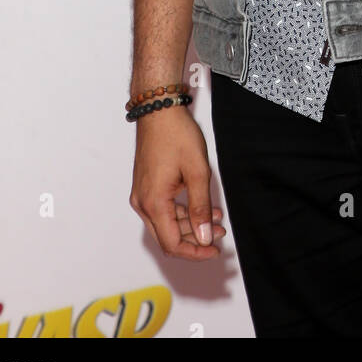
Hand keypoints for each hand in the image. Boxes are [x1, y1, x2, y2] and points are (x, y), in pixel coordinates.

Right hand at [130, 107, 226, 260]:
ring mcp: (142, 194)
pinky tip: (202, 207)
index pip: (172, 243)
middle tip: (219, 233)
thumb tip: (204, 238)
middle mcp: (143, 203)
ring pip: (166, 224)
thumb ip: (200, 208)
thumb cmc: (177, 135)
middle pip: (168, 237)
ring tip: (216, 217)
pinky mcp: (145, 187)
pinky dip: (182, 212)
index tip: (214, 250)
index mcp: (153, 203)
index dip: (195, 252)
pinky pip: (162, 209)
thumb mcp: (197, 172)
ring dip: (190, 225)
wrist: (159, 110)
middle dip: (195, 239)